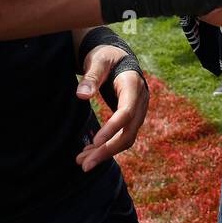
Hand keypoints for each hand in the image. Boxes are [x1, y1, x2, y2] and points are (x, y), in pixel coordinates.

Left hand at [75, 44, 149, 171]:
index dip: (112, 128)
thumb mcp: (98, 61)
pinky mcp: (131, 119)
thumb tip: (81, 95)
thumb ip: (91, 76)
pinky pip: (121, 137)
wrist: (119, 57)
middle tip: (84, 165)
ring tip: (82, 162)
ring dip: (105, 152)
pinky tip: (88, 153)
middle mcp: (140, 102)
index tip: (95, 142)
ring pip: (125, 139)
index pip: (126, 112)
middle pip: (128, 133)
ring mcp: (138, 112)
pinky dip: (106, 147)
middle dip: (107, 150)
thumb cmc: (106, 57)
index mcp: (133, 86)